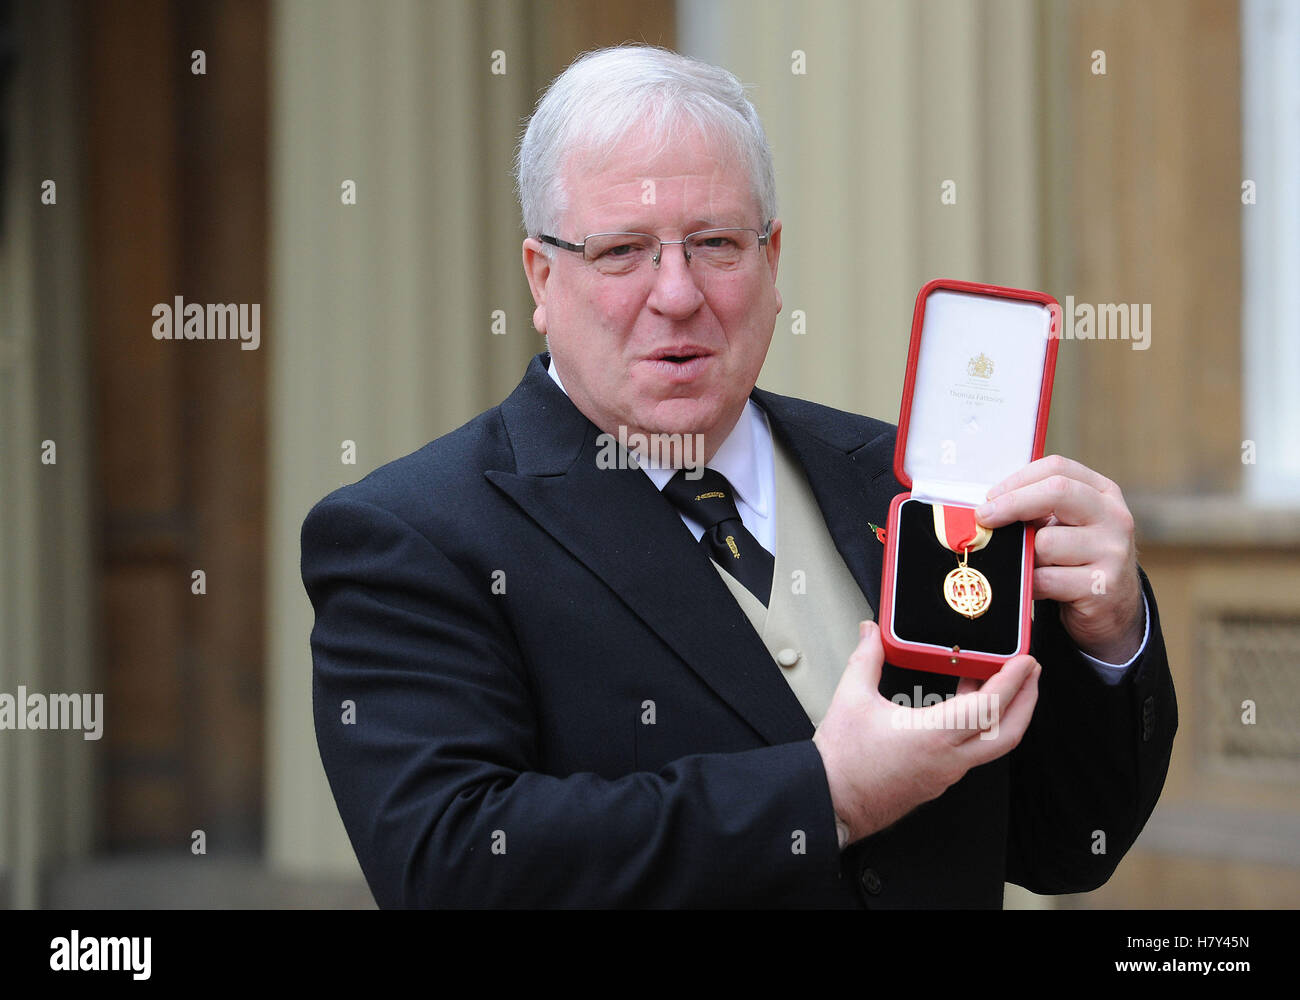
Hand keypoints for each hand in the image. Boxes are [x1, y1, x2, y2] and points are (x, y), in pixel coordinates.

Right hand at [812, 621, 1039, 847]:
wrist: (831, 802)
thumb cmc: (841, 763)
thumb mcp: (851, 699)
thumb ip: (866, 659)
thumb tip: (872, 633)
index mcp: (933, 736)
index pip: (989, 706)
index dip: (1012, 680)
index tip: (1026, 661)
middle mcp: (948, 759)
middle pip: (1009, 733)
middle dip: (1027, 699)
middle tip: (1032, 673)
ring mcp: (946, 773)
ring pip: (993, 744)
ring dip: (1004, 714)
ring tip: (999, 684)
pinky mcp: (938, 779)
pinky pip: (972, 752)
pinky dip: (981, 728)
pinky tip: (965, 710)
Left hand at [975, 454, 1143, 662]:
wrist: (1114, 609)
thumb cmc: (1077, 561)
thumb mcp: (1066, 526)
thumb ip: (1038, 510)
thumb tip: (988, 506)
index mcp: (1103, 493)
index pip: (1057, 468)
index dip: (1018, 479)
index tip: (991, 496)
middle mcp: (1114, 517)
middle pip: (1057, 491)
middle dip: (1012, 503)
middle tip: (984, 516)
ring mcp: (1113, 551)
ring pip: (1046, 541)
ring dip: (1025, 555)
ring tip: (1030, 565)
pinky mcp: (1103, 586)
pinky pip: (1046, 578)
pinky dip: (1030, 583)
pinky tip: (1034, 587)